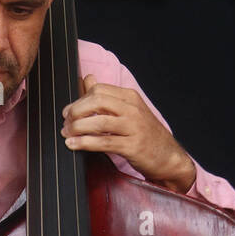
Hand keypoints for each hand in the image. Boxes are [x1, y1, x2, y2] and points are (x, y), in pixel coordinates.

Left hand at [61, 74, 195, 192]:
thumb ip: (107, 97)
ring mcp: (134, 127)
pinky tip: (73, 145)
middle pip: (96, 101)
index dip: (79, 100)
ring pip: (98, 121)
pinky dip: (84, 143)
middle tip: (66, 123)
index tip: (68, 112)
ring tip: (67, 134)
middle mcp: (132, 109)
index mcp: (130, 97)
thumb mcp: (128, 111)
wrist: (168, 157)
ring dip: (77, 128)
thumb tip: (87, 78)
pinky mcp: (132, 146)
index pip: (99, 90)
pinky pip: (103, 141)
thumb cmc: (146, 135)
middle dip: (76, 112)